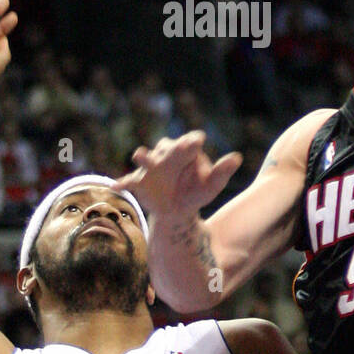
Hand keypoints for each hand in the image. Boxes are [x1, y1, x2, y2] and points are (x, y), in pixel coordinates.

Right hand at [113, 131, 241, 219]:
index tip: (195, 143)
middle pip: (167, 147)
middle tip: (172, 147)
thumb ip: (222, 171)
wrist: (177, 212)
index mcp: (186, 151)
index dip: (192, 142)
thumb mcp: (212, 186)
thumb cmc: (196, 193)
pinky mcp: (139, 182)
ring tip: (140, 155)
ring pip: (146, 159)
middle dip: (169, 148)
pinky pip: (129, 181)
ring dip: (144, 157)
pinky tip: (116, 186)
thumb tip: (238, 157)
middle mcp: (166, 154)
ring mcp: (151, 167)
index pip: (190, 141)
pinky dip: (123, 183)